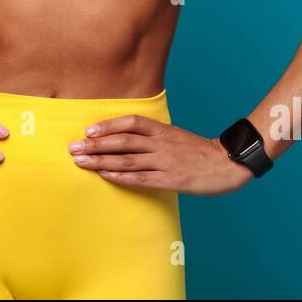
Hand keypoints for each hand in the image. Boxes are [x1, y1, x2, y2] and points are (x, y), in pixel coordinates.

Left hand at [67, 115, 253, 195]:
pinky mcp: (171, 180)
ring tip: (81, 162)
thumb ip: (152, 136)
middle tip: (73, 148)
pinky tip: (105, 176)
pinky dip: (121, 176)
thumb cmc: (197, 151)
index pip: (131, 122)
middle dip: (96, 144)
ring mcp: (166, 161)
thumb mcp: (175, 136)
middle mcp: (162, 143)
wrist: (227, 164)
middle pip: (124, 141)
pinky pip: (141, 178)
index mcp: (163, 130)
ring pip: (128, 159)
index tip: (88, 130)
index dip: (108, 125)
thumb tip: (123, 138)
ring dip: (101, 160)